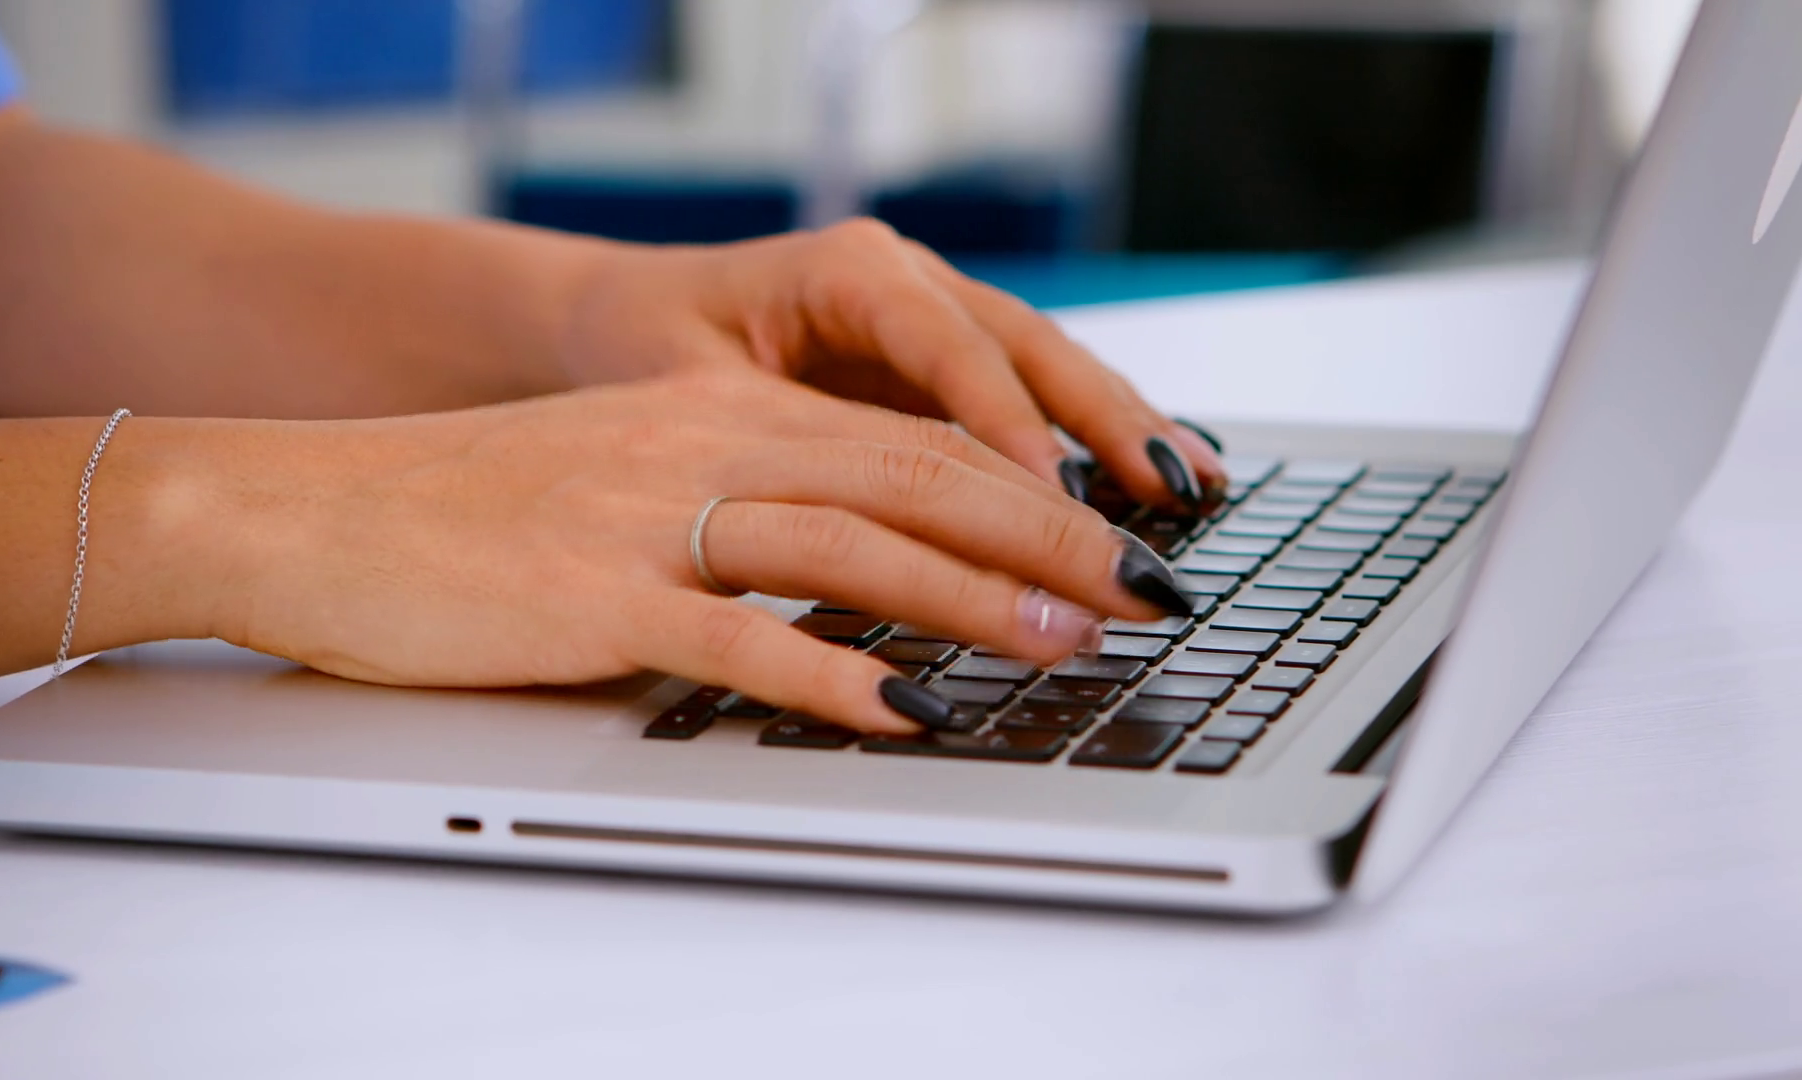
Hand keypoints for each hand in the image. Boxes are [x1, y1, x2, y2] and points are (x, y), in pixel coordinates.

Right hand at [183, 371, 1191, 733]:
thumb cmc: (464, 513)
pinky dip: (833, 676)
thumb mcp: (623, 486)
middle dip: (1045, 539)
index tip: (1115, 543)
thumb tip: (863, 581)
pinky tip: (906, 709)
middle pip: (913, 481)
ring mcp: (649, 521)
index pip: (913, 443)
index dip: (1031, 494)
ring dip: (972, 597)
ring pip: (850, 545)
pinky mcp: (592, 598)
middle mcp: (703, 451)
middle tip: (1142, 589)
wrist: (303, 510)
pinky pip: (738, 640)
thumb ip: (742, 517)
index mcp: (719, 419)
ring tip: (1067, 642)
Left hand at [551, 219, 1226, 514]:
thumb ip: (781, 442)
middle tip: (1170, 499)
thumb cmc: (638, 354)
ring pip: (1048, 367)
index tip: (1055, 498)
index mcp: (848, 269)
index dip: (1009, 426)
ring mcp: (932, 311)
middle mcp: (906, 278)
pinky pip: (1030, 393)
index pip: (950, 348)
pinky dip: (1091, 437)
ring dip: (1124, 427)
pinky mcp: (939, 356)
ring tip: (1197, 486)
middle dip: (1107, 425)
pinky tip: (1152, 475)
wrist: (611, 321)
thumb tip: (870, 525)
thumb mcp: (689, 395)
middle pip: (1029, 349)